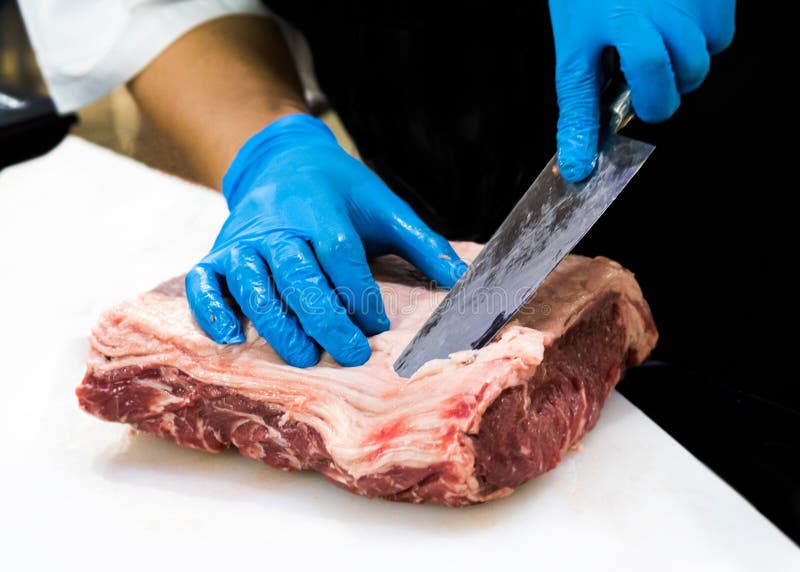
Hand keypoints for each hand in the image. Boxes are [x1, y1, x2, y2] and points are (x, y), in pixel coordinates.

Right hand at [186, 114, 466, 367]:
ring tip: (302, 356)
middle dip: (323, 317)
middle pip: (297, 273)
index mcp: (320, 208)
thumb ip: (421, 243)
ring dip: (275, 321)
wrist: (284, 161)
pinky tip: (229, 337)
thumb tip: (463, 281)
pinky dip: (210, 309)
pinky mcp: (218, 253)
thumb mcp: (383, 207)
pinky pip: (205, 283)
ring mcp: (243, 240)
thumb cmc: (340, 192)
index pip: (338, 252)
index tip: (378, 327)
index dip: (358, 292)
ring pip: (252, 283)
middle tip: (349, 354)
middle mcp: (277, 224)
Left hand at [548, 0, 735, 181]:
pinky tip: (673, 20)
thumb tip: (577, 163)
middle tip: (640, 71)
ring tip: (654, 38)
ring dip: (683, 59)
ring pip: (707, 54)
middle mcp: (668, 4)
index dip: (651, 105)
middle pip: (690, 74)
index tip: (642, 111)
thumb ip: (580, 105)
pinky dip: (701, 34)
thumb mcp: (572, 45)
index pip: (651, 78)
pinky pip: (721, 30)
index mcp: (625, 22)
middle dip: (666, 86)